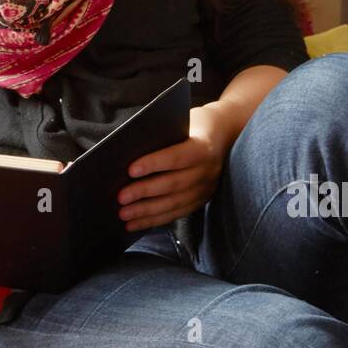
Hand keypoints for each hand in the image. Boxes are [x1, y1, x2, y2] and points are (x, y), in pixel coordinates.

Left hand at [116, 103, 231, 232]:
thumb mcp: (183, 123)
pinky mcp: (201, 200)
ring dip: (146, 211)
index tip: (130, 170)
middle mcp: (208, 171)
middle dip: (144, 192)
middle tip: (120, 197)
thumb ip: (163, 137)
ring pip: (174, 203)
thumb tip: (128, 152)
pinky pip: (176, 213)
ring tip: (123, 214)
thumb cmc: (195, 125)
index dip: (153, 163)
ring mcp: (206, 188)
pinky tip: (135, 224)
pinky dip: (154, 220)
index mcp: (204, 147)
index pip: (176, 157)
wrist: (226, 134)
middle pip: (173, 184)